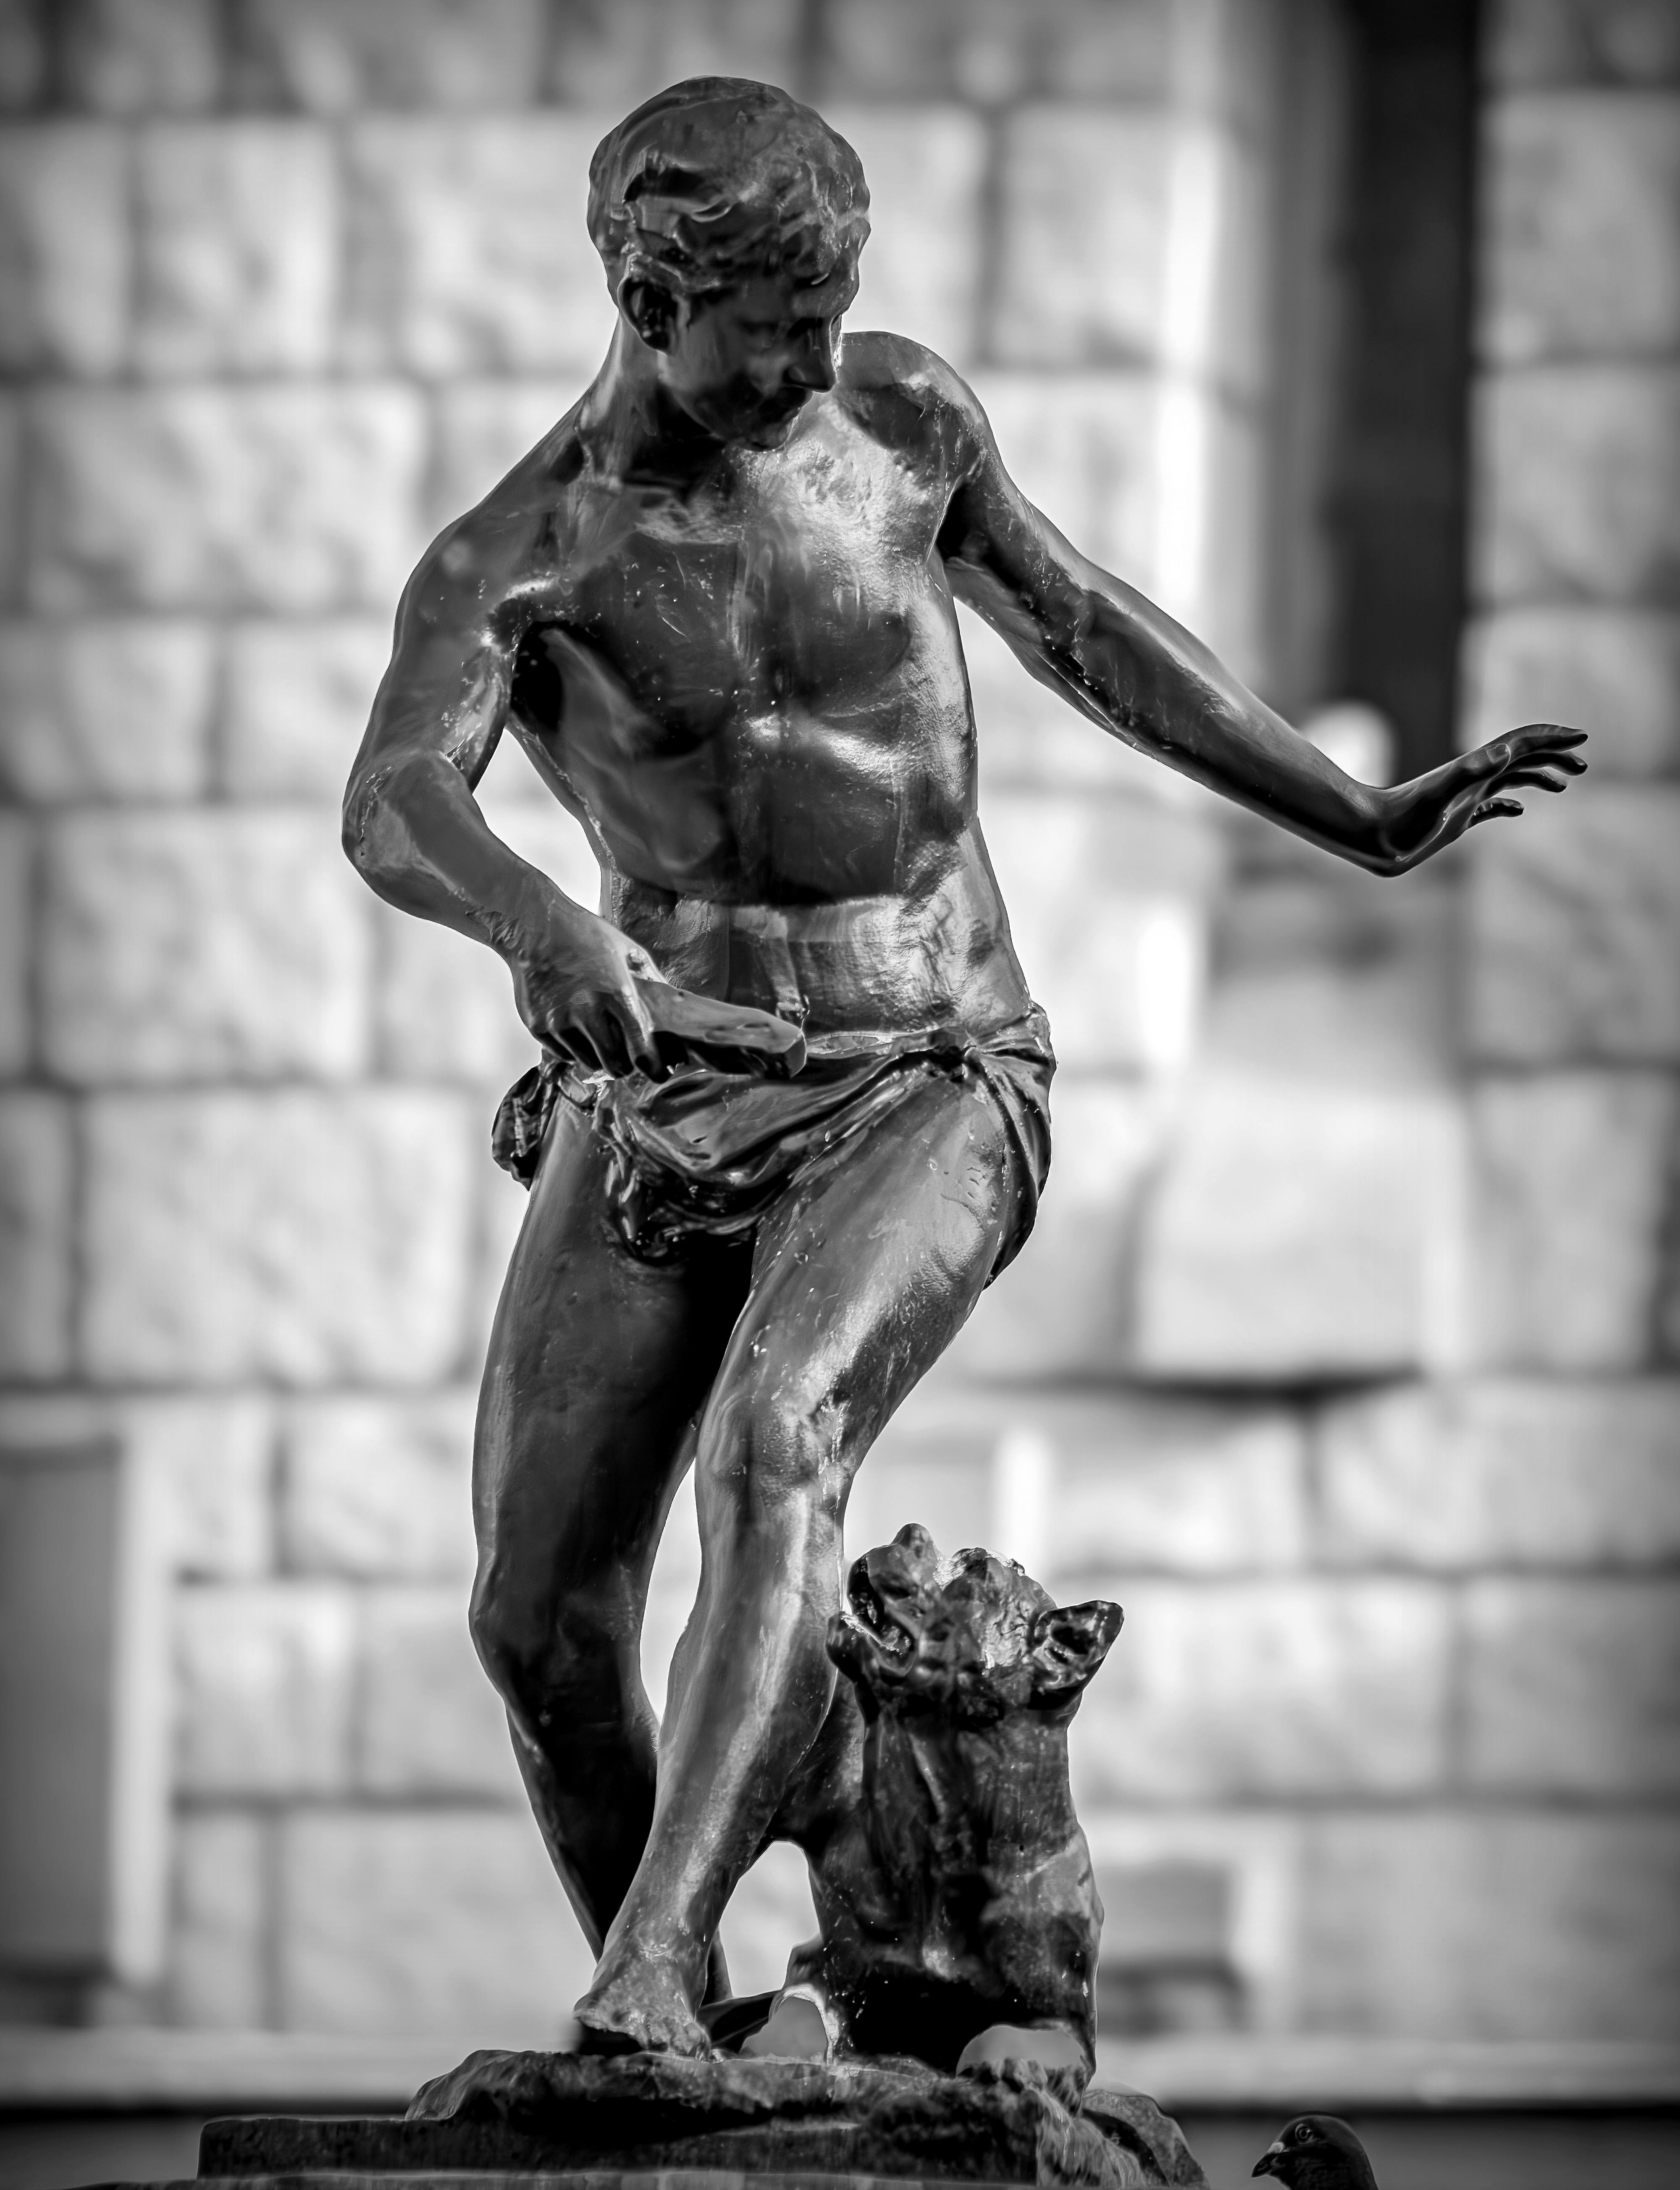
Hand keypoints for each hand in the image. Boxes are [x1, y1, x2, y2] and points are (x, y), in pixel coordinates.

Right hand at [506, 898, 665, 1077]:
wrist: (534, 927)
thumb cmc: (585, 935)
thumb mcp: (627, 951)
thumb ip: (652, 982)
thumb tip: (674, 1009)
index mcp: (616, 994)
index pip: (641, 1051)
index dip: (653, 1068)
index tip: (659, 1073)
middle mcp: (587, 1011)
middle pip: (614, 1066)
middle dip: (624, 1066)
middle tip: (626, 1059)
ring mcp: (559, 1021)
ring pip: (587, 1062)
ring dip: (597, 1056)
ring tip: (597, 1035)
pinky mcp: (537, 1026)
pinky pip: (562, 1053)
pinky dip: (572, 1047)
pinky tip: (574, 1026)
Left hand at [1368, 724, 1586, 873]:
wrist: (1371, 836)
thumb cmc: (1402, 817)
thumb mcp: (1439, 793)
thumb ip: (1472, 770)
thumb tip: (1507, 751)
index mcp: (1477, 768)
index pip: (1522, 743)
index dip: (1552, 738)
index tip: (1582, 736)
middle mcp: (1474, 778)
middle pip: (1522, 758)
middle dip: (1554, 757)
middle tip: (1583, 764)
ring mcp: (1466, 798)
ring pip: (1510, 780)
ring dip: (1539, 778)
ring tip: (1564, 783)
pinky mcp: (1456, 819)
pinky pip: (1490, 808)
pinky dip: (1508, 806)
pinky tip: (1518, 811)